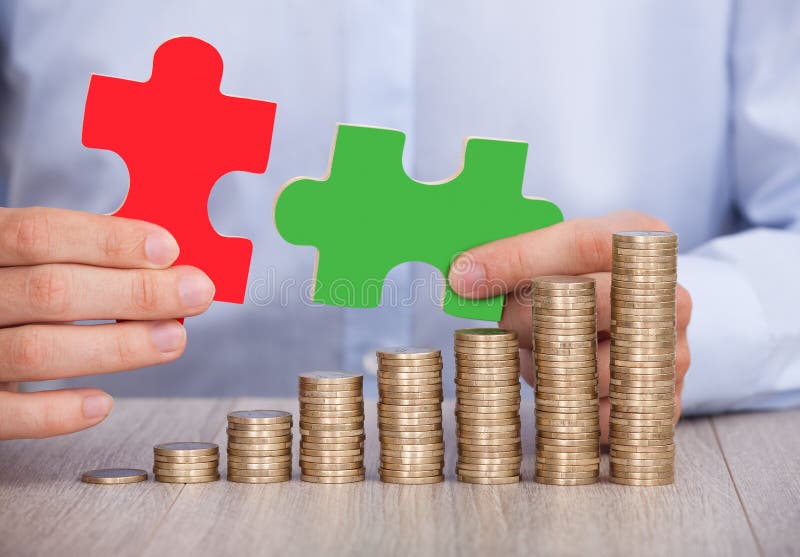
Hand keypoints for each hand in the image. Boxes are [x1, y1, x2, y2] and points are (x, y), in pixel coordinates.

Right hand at [0, 207, 214, 438]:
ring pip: (38, 350)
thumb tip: (167, 265)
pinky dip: (56, 413)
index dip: (109, 240)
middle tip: (196, 294)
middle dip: (135, 293)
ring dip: (116, 346)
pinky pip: (7, 414)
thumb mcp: (26, 262)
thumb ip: (80, 259)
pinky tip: (102, 403)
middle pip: (51, 291)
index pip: (41, 233)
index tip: (168, 250)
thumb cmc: (7, 292)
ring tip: (173, 339)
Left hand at [449, 211, 691, 440]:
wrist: (629, 322)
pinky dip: (569, 407)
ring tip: (539, 352)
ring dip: (549, 366)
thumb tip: (463, 277)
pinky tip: (560, 386)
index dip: (519, 260)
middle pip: (593, 304)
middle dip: (530, 317)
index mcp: (642, 239)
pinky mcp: (666, 401)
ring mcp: (674, 351)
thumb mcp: (551, 254)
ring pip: (595, 368)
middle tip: (504, 321)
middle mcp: (670, 295)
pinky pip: (605, 415)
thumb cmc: (580, 281)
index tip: (467, 277)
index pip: (580, 243)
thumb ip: (512, 257)